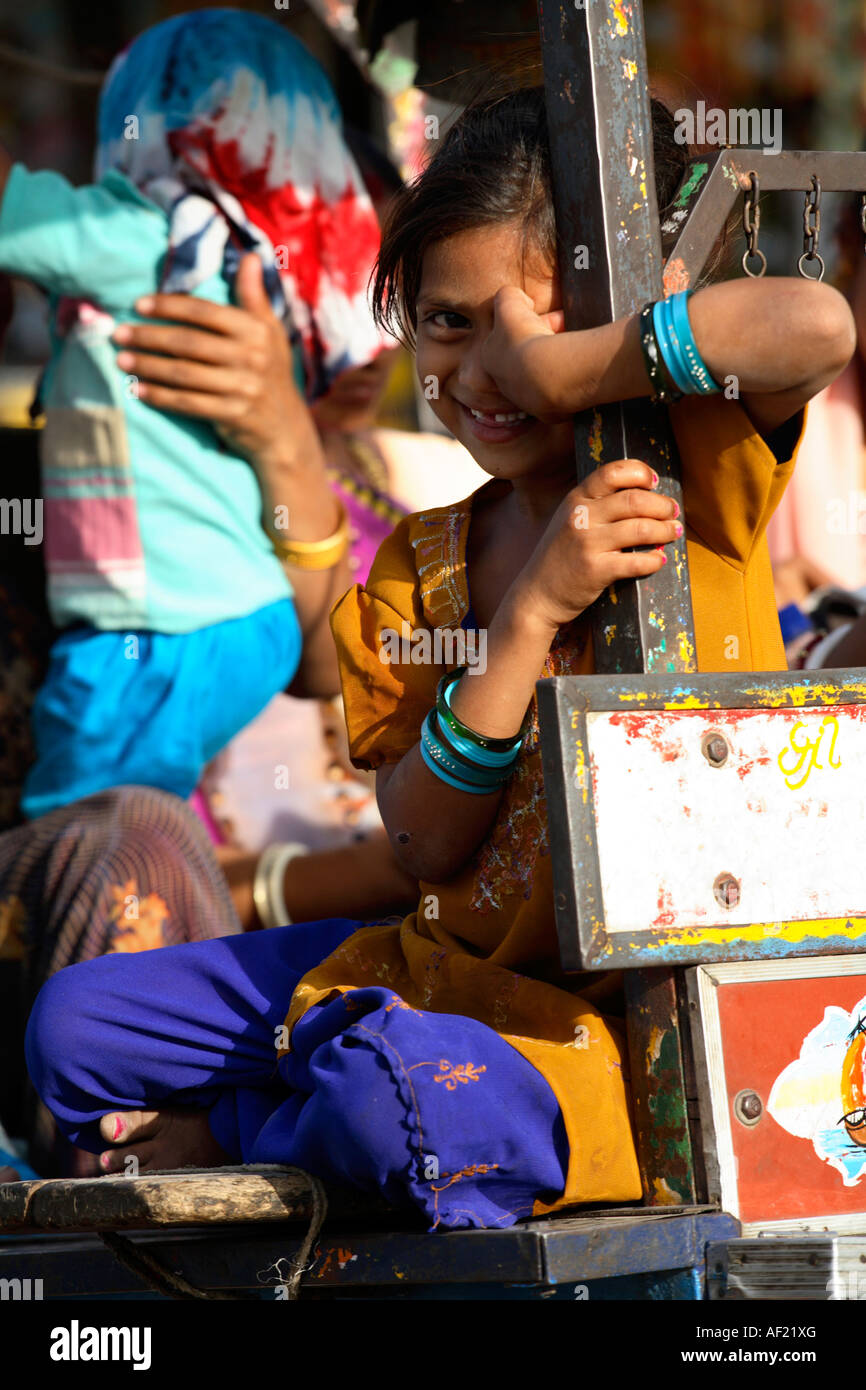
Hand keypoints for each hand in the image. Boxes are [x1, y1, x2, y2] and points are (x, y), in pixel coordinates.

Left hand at [114, 254, 307, 476]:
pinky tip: (138, 390)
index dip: (169, 306)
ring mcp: (242, 387)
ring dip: (148, 366)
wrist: (285, 427)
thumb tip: (251, 256)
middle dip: (149, 337)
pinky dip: (160, 396)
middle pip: (189, 343)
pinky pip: (188, 403)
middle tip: (119, 333)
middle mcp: (251, 357)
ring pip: (184, 373)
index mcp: (255, 330)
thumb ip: (254, 295)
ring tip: (121, 360)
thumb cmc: (270, 370)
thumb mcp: (268, 331)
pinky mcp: (232, 415)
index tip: (138, 305)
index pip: (204, 312)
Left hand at [480, 285, 566, 418]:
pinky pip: (562, 393)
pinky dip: (570, 381)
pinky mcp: (549, 413)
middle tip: (565, 329)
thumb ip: (507, 296)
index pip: (508, 337)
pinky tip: (579, 369)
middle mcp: (505, 385)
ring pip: (545, 375)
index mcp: (490, 360)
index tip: (543, 319)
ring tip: (574, 348)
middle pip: (527, 357)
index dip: (527, 324)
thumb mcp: (509, 303)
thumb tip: (515, 299)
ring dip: (559, 361)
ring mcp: (527, 401)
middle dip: (545, 341)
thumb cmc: (525, 338)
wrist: (550, 374)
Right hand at [513, 459, 680, 632]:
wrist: (537, 595)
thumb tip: (643, 494)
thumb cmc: (560, 556)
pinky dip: (653, 560)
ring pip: (640, 528)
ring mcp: (587, 543)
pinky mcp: (594, 571)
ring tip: (673, 532)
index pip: (613, 472)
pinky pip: (635, 562)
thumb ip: (597, 505)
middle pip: (634, 499)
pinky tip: (659, 560)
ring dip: (664, 530)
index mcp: (576, 499)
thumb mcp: (569, 520)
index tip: (654, 482)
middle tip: (673, 512)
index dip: (640, 472)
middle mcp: (580, 517)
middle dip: (662, 505)